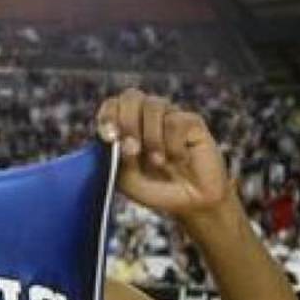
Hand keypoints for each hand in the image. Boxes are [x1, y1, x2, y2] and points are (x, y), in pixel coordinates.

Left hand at [96, 88, 231, 221]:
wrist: (192, 203)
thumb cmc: (157, 190)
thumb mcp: (128, 182)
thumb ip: (118, 161)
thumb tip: (120, 140)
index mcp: (125, 126)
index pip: (112, 105)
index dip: (107, 116)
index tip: (109, 138)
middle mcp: (146, 116)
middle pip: (131, 96)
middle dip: (127, 122)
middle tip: (132, 150)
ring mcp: (169, 116)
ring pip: (153, 105)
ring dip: (151, 137)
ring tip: (158, 162)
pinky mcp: (192, 121)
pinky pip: (175, 122)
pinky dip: (173, 146)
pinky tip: (180, 159)